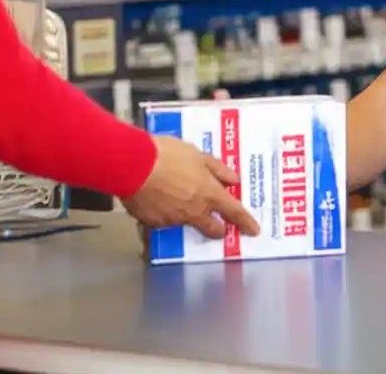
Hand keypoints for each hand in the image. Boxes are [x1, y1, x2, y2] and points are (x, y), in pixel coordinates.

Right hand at [121, 136, 259, 239]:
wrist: (132, 165)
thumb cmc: (167, 155)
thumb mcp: (198, 155)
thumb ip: (217, 169)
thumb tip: (233, 180)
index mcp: (210, 194)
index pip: (234, 212)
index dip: (246, 222)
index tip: (253, 231)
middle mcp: (194, 212)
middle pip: (212, 228)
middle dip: (217, 227)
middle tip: (217, 223)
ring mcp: (173, 220)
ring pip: (186, 221)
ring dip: (187, 213)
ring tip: (175, 195)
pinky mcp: (152, 223)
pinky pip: (164, 220)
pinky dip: (165, 211)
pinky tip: (157, 197)